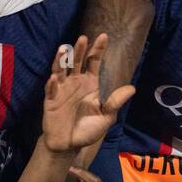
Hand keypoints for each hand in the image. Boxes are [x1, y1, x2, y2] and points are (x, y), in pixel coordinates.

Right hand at [41, 34, 134, 154]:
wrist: (70, 145)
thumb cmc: (88, 129)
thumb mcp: (106, 117)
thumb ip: (115, 102)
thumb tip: (132, 88)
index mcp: (90, 83)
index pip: (93, 62)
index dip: (98, 49)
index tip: (104, 36)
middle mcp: (75, 82)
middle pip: (76, 62)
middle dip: (79, 50)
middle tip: (83, 38)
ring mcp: (61, 90)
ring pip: (60, 71)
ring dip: (60, 60)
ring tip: (63, 50)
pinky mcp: (50, 101)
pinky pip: (50, 91)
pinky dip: (52, 84)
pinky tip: (54, 78)